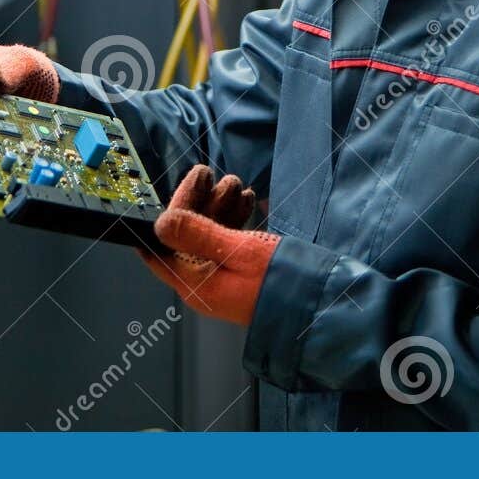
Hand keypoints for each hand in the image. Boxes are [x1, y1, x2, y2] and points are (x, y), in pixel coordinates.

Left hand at [137, 165, 278, 326]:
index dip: (165, 214)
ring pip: (206, 235)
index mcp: (194, 284)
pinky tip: (245, 201)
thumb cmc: (280, 282)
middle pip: (185, 236)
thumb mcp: (237, 251)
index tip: (178, 187)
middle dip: (196, 202)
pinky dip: (231, 221)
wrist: (317, 304)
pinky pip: (224, 243)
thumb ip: (198, 234)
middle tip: (208, 174)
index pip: (161, 248)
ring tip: (234, 184)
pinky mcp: (236, 273)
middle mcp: (201, 283)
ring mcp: (219, 278)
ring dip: (217, 207)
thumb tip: (161, 223)